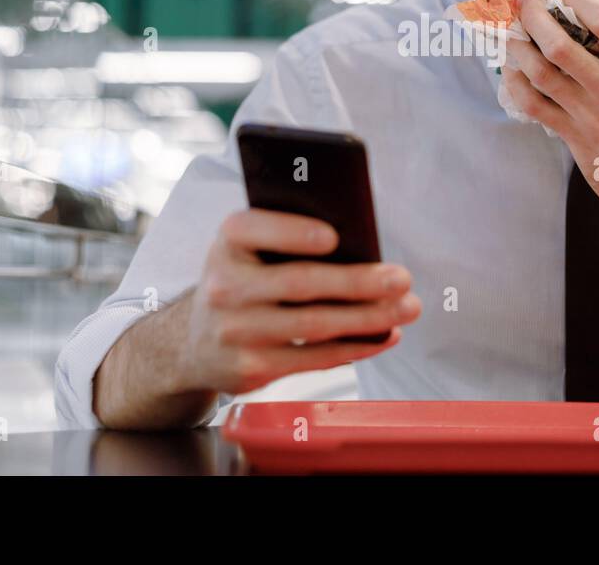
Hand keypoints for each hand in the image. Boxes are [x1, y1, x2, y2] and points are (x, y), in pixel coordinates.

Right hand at [174, 208, 421, 395]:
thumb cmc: (243, 280)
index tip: (335, 237)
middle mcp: (225, 286)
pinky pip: (314, 358)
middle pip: (300, 282)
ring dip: (369, 318)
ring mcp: (235, 332)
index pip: (254, 229)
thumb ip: (288, 238)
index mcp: (228, 242)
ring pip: (313, 325)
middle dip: (358, 282)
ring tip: (407, 308)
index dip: (294, 233)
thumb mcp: (249, 249)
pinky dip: (356, 346)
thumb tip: (362, 247)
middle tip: (402, 278)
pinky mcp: (250, 369)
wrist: (192, 341)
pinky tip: (384, 334)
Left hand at [501, 0, 598, 259]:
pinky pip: (534, 104)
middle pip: (560, 46)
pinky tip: (513, 71)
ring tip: (512, 34)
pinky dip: (517, 83)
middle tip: (524, 3)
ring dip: (519, 48)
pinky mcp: (574, 136)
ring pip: (540, 73)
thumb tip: (592, 17)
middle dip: (534, 18)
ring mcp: (591, 115)